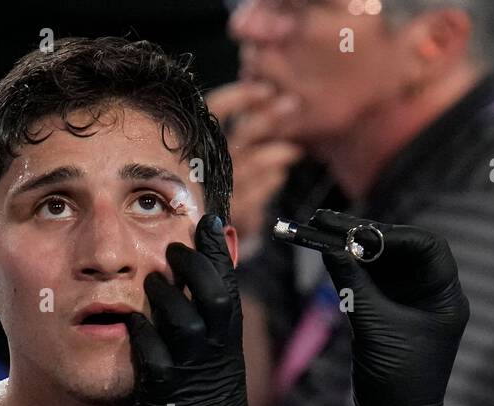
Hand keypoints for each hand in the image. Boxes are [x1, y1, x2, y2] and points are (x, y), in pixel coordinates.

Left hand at [127, 213, 249, 405]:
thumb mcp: (211, 381)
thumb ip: (203, 344)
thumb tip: (193, 307)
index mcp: (228, 354)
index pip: (229, 292)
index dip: (219, 255)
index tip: (209, 221)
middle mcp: (216, 361)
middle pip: (214, 298)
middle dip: (195, 265)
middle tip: (174, 243)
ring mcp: (191, 377)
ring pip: (182, 321)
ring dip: (165, 294)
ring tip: (150, 280)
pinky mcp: (163, 396)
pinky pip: (152, 355)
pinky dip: (141, 334)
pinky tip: (128, 320)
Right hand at [206, 82, 303, 254]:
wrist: (201, 229)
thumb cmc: (215, 181)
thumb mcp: (224, 151)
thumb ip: (244, 126)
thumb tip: (270, 96)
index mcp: (199, 141)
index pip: (215, 110)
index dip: (240, 97)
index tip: (266, 89)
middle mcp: (207, 162)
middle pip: (241, 134)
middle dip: (268, 118)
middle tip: (291, 105)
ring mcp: (220, 186)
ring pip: (253, 163)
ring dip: (277, 152)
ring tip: (294, 150)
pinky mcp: (232, 211)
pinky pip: (257, 194)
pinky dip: (270, 182)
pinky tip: (279, 175)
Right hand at [308, 209, 469, 405]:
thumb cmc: (399, 384)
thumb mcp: (373, 331)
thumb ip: (353, 286)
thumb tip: (329, 247)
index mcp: (444, 298)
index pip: (426, 248)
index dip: (393, 234)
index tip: (358, 232)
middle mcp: (430, 295)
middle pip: (400, 250)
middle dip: (364, 236)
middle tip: (325, 222)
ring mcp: (408, 304)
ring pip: (382, 264)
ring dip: (351, 249)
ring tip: (318, 232)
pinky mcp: (388, 315)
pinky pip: (369, 282)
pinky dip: (348, 270)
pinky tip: (326, 256)